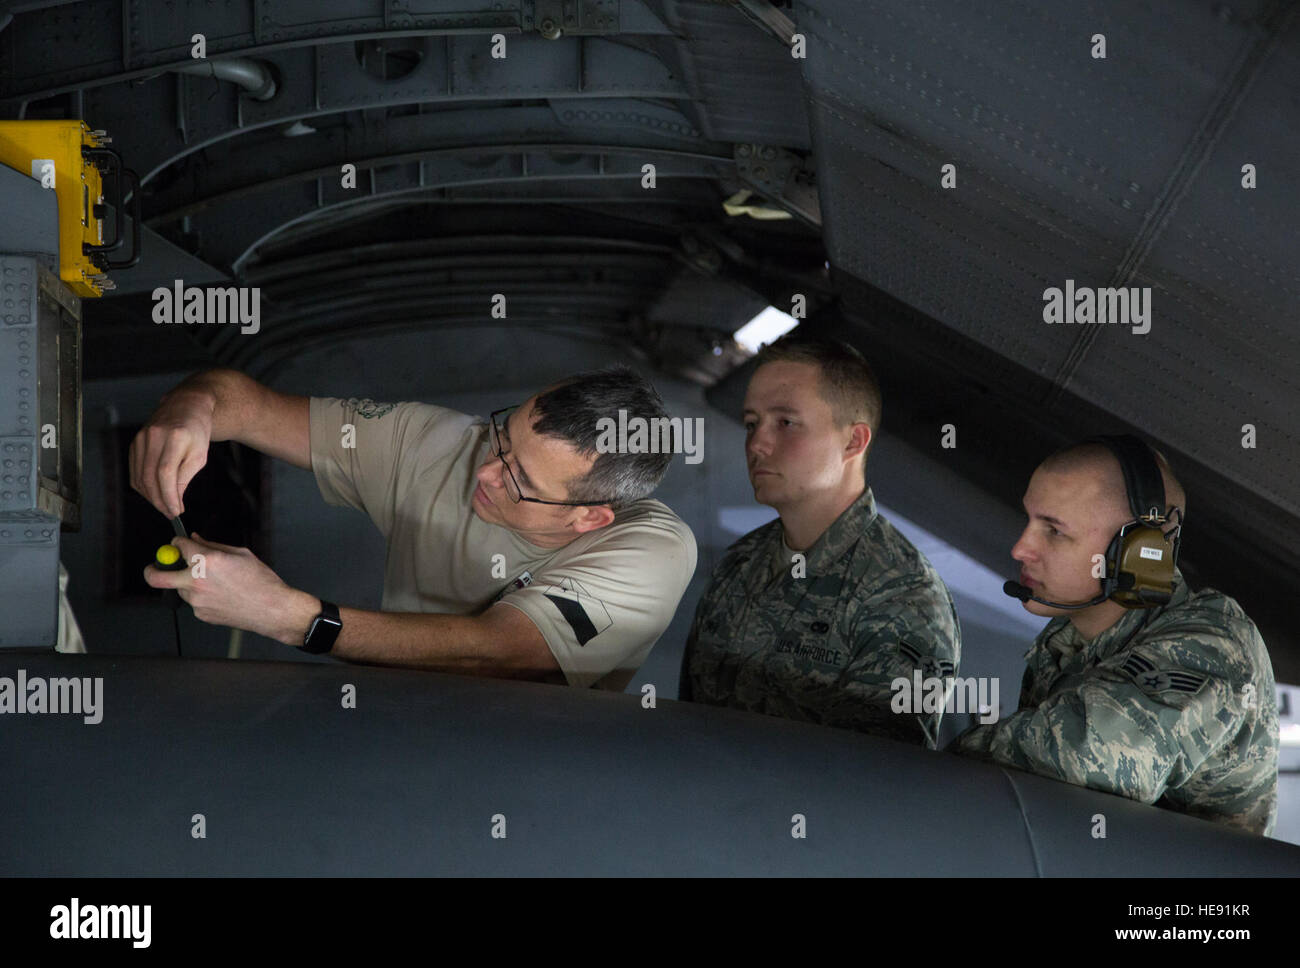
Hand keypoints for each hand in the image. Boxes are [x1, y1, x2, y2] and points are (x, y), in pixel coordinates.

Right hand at [129, 389, 214, 517]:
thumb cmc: (197, 431)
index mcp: (174, 437)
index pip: (165, 473)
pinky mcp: (134, 443)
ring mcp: (140, 438)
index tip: (175, 511)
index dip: (168, 496)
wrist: (185, 406)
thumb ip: (185, 478)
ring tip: (165, 505)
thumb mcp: (200, 455)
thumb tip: (174, 502)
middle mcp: (153, 436)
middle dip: (159, 500)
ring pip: (139, 477)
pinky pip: (135, 471)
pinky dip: (143, 486)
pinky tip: (155, 493)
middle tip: (171, 513)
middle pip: (149, 477)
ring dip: (151, 496)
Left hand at [143, 533, 317, 643]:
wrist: (271, 609)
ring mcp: (196, 600)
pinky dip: (200, 596)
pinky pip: (193, 601)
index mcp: (207, 561)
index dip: (178, 542)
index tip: (179, 544)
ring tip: (213, 583)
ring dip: (186, 583)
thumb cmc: (261, 582)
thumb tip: (196, 540)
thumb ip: (213, 546)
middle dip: (152, 569)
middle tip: (155, 566)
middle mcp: (196, 581)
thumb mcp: (240, 554)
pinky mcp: (200, 614)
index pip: (178, 546)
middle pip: (157, 577)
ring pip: (179, 588)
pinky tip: (221, 595)